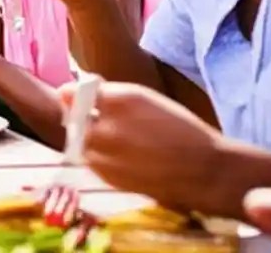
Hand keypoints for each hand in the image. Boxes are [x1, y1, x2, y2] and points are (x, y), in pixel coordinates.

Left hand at [59, 80, 224, 212]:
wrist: (205, 171)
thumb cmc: (180, 130)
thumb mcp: (144, 99)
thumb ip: (104, 94)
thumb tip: (65, 92)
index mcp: (121, 100)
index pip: (72, 93)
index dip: (77, 96)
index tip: (87, 99)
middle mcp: (108, 126)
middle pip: (74, 120)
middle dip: (85, 119)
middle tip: (110, 124)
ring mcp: (106, 155)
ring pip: (81, 142)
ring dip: (91, 140)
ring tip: (123, 143)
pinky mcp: (108, 177)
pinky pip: (93, 161)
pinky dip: (101, 157)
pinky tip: (127, 157)